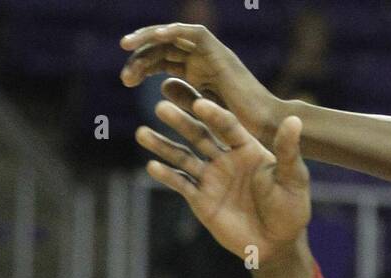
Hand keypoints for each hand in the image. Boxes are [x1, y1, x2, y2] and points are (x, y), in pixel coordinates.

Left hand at [120, 23, 280, 142]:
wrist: (266, 131)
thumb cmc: (240, 134)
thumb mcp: (204, 118)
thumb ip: (184, 100)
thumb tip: (162, 85)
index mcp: (197, 75)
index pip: (161, 61)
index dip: (141, 66)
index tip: (125, 80)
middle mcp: (202, 61)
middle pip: (163, 48)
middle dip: (140, 55)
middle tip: (124, 72)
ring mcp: (210, 55)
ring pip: (172, 36)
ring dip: (148, 36)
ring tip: (126, 44)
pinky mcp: (218, 51)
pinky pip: (192, 33)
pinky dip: (174, 31)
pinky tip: (155, 37)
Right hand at [136, 96, 310, 266]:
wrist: (277, 245)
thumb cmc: (291, 210)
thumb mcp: (293, 179)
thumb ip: (288, 151)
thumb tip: (294, 120)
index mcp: (246, 147)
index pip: (226, 125)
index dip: (214, 115)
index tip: (199, 103)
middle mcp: (225, 158)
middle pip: (198, 134)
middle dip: (179, 121)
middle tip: (160, 106)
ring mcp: (211, 178)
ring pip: (183, 156)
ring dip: (163, 145)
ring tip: (142, 134)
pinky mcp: (201, 199)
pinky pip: (181, 184)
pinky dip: (166, 176)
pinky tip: (151, 166)